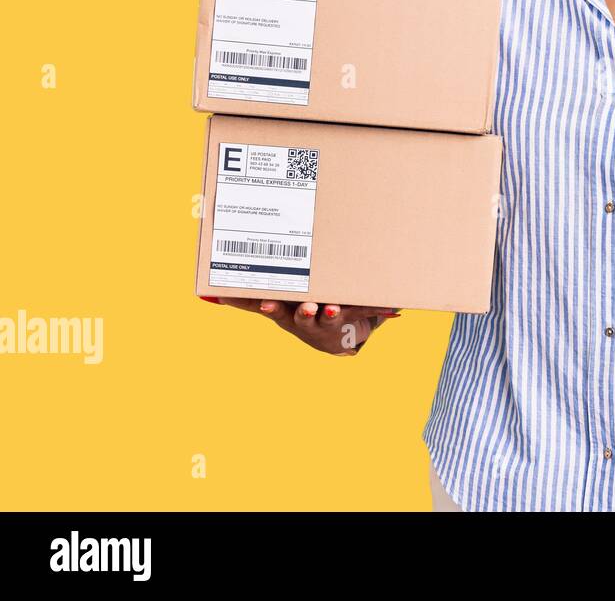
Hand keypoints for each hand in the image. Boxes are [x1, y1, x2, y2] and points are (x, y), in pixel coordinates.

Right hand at [202, 296, 400, 355]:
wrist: (337, 339)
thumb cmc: (300, 312)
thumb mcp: (275, 306)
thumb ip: (242, 301)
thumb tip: (205, 297)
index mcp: (286, 315)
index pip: (273, 311)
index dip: (269, 309)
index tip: (268, 305)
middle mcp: (306, 322)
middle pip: (302, 318)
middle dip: (303, 313)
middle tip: (307, 306)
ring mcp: (330, 322)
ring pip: (331, 318)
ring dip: (332, 313)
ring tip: (334, 307)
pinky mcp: (353, 317)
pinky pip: (364, 310)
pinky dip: (375, 309)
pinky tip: (388, 307)